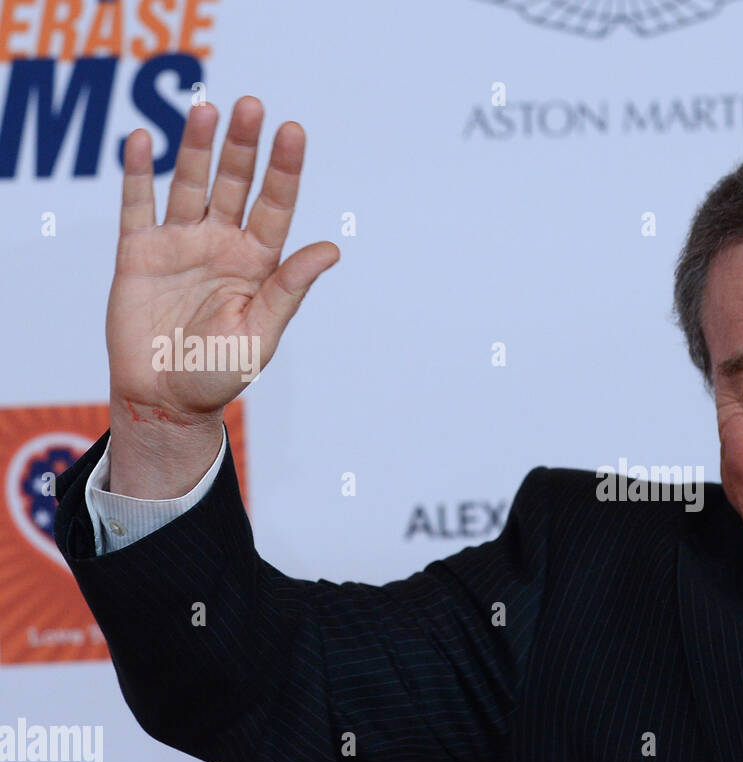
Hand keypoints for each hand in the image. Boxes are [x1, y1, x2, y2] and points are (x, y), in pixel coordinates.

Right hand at [104, 96, 337, 495]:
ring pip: (189, 183)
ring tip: (204, 110)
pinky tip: (140, 140)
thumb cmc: (220, 372)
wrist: (165, 399)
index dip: (284, 168)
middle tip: (250, 106)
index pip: (275, 205)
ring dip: (195, 147)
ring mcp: (180, 243)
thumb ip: (290, 289)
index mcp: (258, 262)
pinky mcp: (138, 252)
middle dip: (242, 146)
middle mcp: (222, 243)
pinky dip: (136, 172)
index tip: (292, 130)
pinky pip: (137, 204)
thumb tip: (330, 249)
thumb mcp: (262, 333)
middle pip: (234, 183)